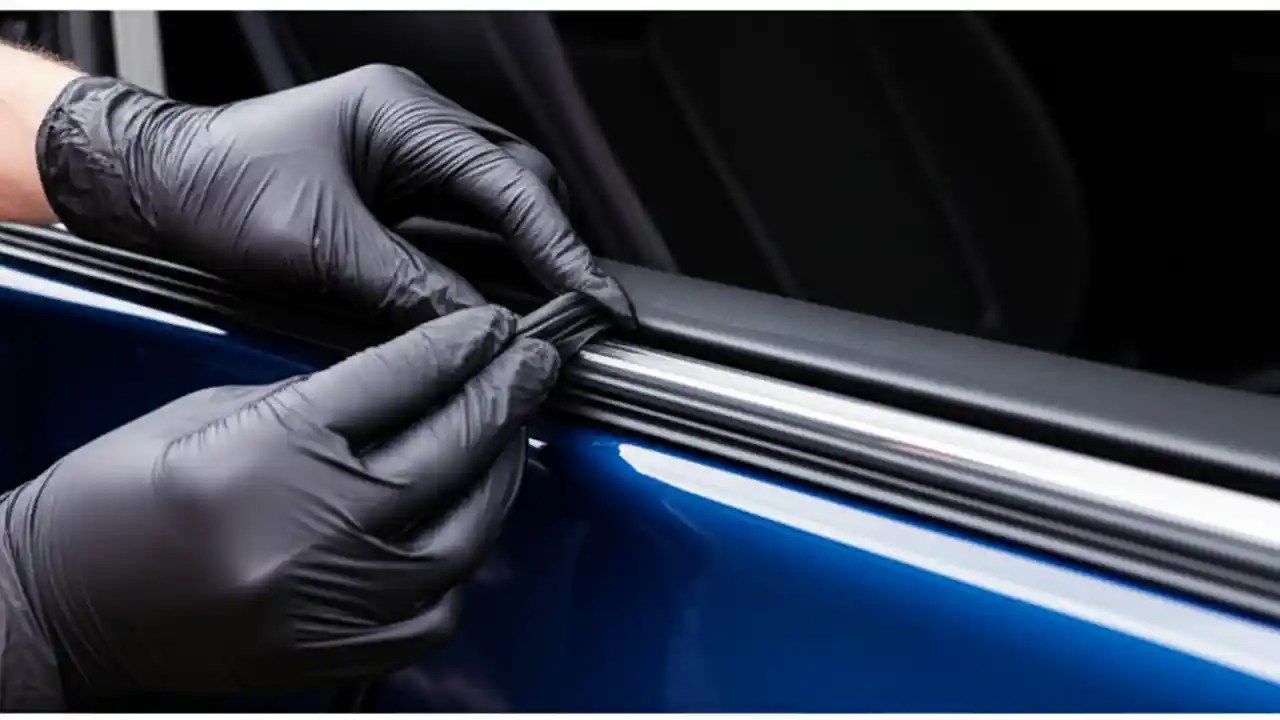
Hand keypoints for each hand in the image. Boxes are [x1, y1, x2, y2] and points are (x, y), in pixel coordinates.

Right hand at [0, 306, 557, 703]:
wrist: (60, 606)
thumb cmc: (116, 500)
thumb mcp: (214, 411)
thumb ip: (316, 401)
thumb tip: (402, 385)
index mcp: (274, 451)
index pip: (402, 379)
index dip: (459, 345)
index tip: (492, 328)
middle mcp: (315, 530)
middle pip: (450, 448)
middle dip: (504, 395)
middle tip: (532, 364)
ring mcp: (333, 602)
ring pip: (465, 533)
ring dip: (499, 475)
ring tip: (510, 433)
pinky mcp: (336, 653)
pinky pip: (437, 609)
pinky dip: (462, 560)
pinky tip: (466, 522)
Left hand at [36, 64, 632, 327]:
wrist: (156, 182)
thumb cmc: (216, 189)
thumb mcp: (318, 247)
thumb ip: (406, 285)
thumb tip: (478, 325)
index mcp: (401, 117)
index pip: (510, 185)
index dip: (560, 247)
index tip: (592, 296)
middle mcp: (413, 125)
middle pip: (519, 184)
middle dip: (553, 245)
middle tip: (579, 307)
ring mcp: (405, 151)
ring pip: (497, 201)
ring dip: (524, 251)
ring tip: (551, 305)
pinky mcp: (393, 183)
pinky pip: (462, 219)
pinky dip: (487, 257)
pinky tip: (495, 293)